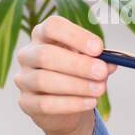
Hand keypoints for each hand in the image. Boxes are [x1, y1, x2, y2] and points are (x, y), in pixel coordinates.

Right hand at [14, 15, 115, 134]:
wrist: (66, 108)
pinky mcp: (26, 103)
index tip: (98, 48)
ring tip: (100, 89)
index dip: (75, 36)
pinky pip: (46, 104)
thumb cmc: (78, 76)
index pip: (52, 26)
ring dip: (77, 85)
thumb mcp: (91, 63)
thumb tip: (111, 62)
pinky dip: (72, 104)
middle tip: (101, 72)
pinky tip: (90, 102)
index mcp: (43, 35)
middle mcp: (28, 54)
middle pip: (46, 55)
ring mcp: (23, 79)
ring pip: (45, 80)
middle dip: (78, 64)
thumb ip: (100, 60)